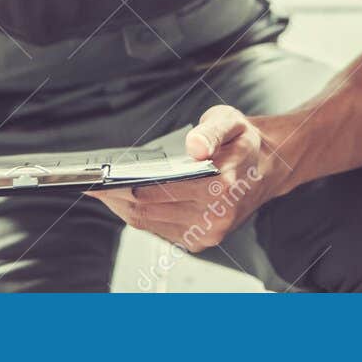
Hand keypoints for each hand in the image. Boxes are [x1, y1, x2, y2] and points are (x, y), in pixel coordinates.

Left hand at [87, 106, 282, 252]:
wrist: (269, 167)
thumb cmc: (245, 142)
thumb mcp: (231, 121)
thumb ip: (211, 131)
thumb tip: (194, 146)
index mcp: (221, 188)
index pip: (156, 193)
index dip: (122, 187)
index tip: (98, 180)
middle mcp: (214, 218)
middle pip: (147, 211)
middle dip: (116, 198)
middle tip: (92, 184)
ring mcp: (208, 233)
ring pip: (149, 224)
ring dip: (124, 208)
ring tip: (104, 190)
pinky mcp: (201, 240)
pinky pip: (159, 230)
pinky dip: (140, 215)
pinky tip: (128, 199)